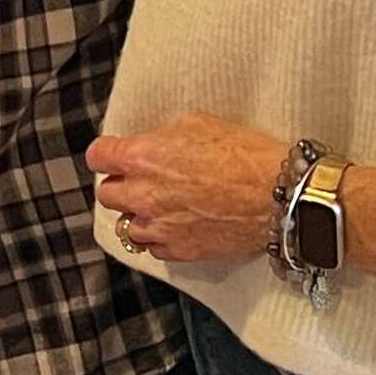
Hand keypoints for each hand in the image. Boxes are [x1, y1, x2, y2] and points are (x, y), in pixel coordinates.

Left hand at [87, 112, 286, 263]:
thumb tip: (153, 145)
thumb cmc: (245, 153)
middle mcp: (144, 195)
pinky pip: (153, 248)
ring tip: (160, 205)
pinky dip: (158, 238)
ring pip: (127, 226)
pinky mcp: (179, 251)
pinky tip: (176, 224)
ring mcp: (159, 228)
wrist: (277, 195)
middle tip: (140, 178)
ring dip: (138, 214)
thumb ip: (163, 138)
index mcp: (143, 158)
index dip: (106, 153)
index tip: (112, 154)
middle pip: (107, 194)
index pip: (98, 157)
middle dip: (120, 184)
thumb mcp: (198, 123)